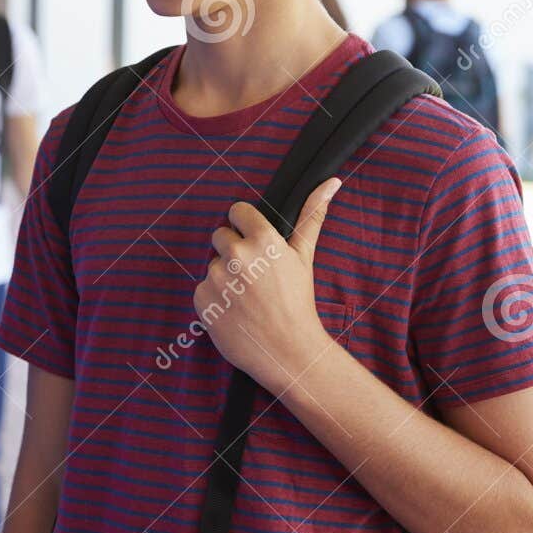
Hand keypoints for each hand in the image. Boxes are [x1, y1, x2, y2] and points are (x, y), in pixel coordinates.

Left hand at [194, 178, 342, 394]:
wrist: (286, 351)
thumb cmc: (298, 302)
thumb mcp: (304, 256)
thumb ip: (312, 215)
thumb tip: (331, 182)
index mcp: (261, 238)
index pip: (237, 211)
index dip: (245, 227)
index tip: (255, 243)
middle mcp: (236, 253)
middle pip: (221, 235)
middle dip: (233, 251)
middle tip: (253, 276)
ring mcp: (216, 276)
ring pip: (212, 264)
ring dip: (224, 276)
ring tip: (246, 297)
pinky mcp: (201, 298)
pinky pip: (202, 288)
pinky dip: (214, 298)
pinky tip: (234, 310)